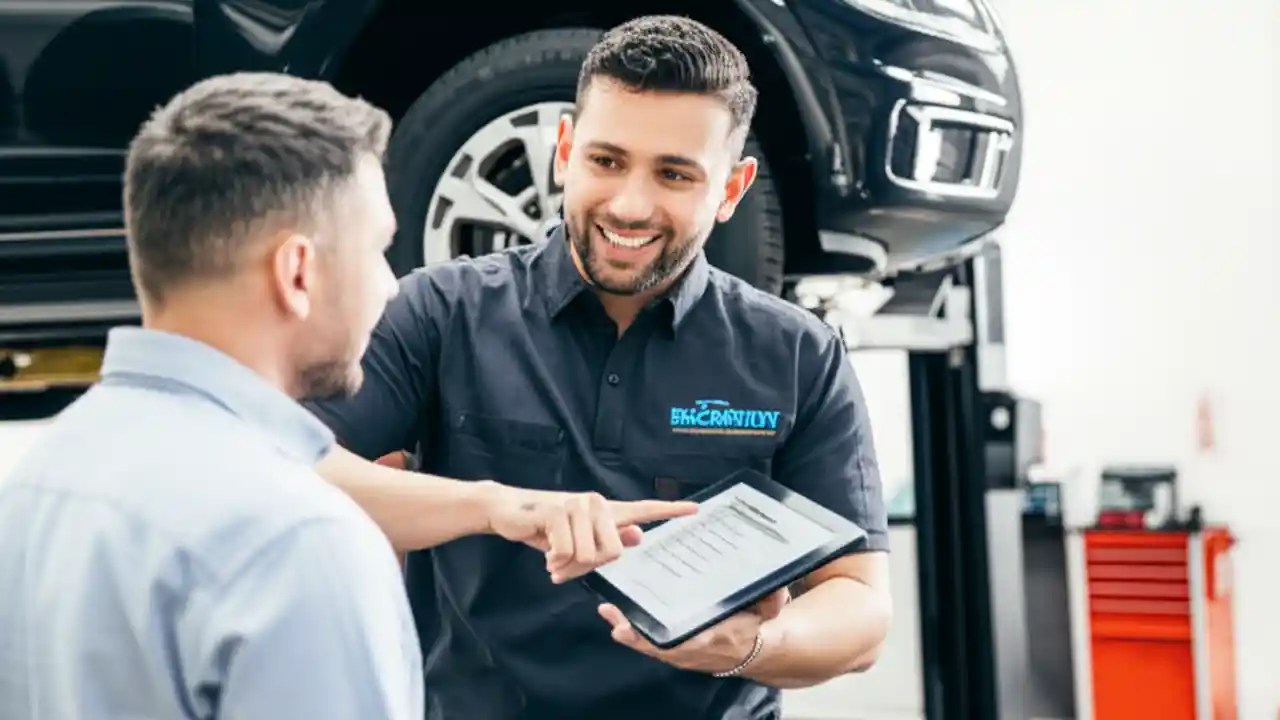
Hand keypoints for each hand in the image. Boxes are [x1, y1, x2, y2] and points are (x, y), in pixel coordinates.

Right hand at [485, 485, 697, 582]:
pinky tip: (546, 555)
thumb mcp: (579, 540)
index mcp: (605, 511)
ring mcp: (577, 505)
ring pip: (588, 556)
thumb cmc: (546, 529)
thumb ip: (608, 540)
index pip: (643, 510)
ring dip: (568, 566)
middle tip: (567, 564)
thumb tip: (636, 537)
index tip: (695, 510)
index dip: (669, 512)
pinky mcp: (558, 511)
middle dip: (587, 567)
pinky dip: (555, 562)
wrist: (507, 511)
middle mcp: (596, 503)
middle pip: (612, 552)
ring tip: (554, 558)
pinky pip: (567, 552)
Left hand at [598, 587, 789, 674]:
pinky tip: (615, 617)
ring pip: (650, 644)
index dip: (671, 640)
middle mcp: (694, 649)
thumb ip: (772, 601)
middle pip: (661, 645)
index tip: (652, 630)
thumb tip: (779, 588)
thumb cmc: (752, 625)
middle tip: (618, 621)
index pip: (691, 642)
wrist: (751, 650)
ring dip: (628, 630)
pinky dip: (630, 632)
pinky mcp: (673, 649)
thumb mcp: (767, 613)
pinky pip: (649, 642)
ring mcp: (681, 652)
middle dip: (638, 635)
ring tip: (609, 613)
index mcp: (715, 639)